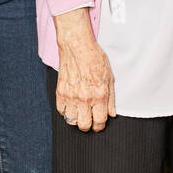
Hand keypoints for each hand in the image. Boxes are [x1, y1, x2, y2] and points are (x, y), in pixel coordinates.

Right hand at [54, 9, 115, 131]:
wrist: (77, 46)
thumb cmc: (94, 58)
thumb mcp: (109, 77)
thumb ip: (111, 98)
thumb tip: (111, 114)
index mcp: (99, 95)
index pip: (99, 121)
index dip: (100, 126)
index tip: (99, 124)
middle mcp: (85, 98)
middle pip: (84, 125)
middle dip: (88, 125)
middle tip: (89, 119)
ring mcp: (71, 95)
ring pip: (71, 120)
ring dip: (76, 119)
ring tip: (80, 112)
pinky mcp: (60, 91)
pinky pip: (61, 110)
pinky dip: (66, 111)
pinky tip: (71, 105)